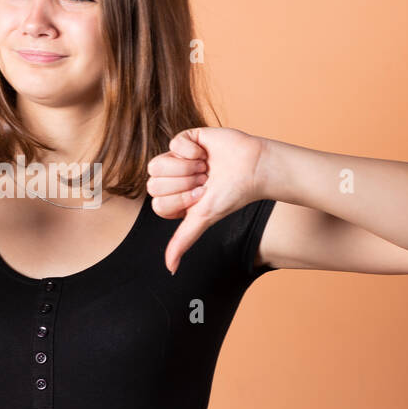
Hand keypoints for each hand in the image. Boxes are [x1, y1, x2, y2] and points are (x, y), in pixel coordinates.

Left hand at [147, 127, 269, 274]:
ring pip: (157, 164)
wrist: (254, 168)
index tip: (201, 197)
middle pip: (153, 184)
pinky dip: (190, 150)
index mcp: (174, 199)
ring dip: (185, 168)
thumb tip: (170, 269)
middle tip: (205, 181)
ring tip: (205, 168)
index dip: (180, 200)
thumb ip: (183, 240)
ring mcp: (176, 158)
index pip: (157, 202)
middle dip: (183, 184)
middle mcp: (172, 179)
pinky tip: (205, 153)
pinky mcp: (186, 139)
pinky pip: (172, 144)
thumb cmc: (232, 195)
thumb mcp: (203, 219)